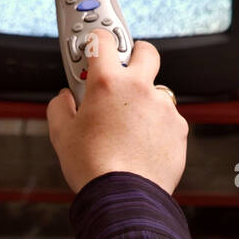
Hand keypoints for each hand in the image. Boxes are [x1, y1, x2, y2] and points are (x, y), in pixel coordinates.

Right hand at [47, 28, 188, 193]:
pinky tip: (141, 143)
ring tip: (128, 124)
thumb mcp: (61, 134)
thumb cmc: (93, 167)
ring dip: (144, 99)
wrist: (123, 198)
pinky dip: (156, 125)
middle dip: (134, 53)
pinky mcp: (179, 128)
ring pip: (156, 90)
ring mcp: (162, 108)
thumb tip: (64, 99)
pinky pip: (168, 118)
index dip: (95, 41)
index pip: (102, 41)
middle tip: (122, 67)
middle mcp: (139, 88)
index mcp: (108, 83)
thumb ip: (60, 107)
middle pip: (145, 51)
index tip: (93, 47)